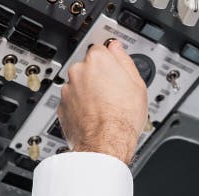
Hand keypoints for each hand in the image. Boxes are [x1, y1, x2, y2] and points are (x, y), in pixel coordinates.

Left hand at [57, 40, 148, 164]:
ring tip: (102, 108)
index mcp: (98, 60)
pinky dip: (79, 107)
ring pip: (78, 86)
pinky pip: (71, 102)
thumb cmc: (123, 118)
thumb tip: (116, 47)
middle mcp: (78, 71)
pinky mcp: (61, 107)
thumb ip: (124, 60)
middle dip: (96, 78)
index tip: (113, 72)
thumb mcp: (136, 84)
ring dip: (86, 93)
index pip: (100, 50)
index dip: (109, 62)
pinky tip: (92, 116)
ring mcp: (68, 90)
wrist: (106, 144)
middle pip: (87, 68)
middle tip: (110, 93)